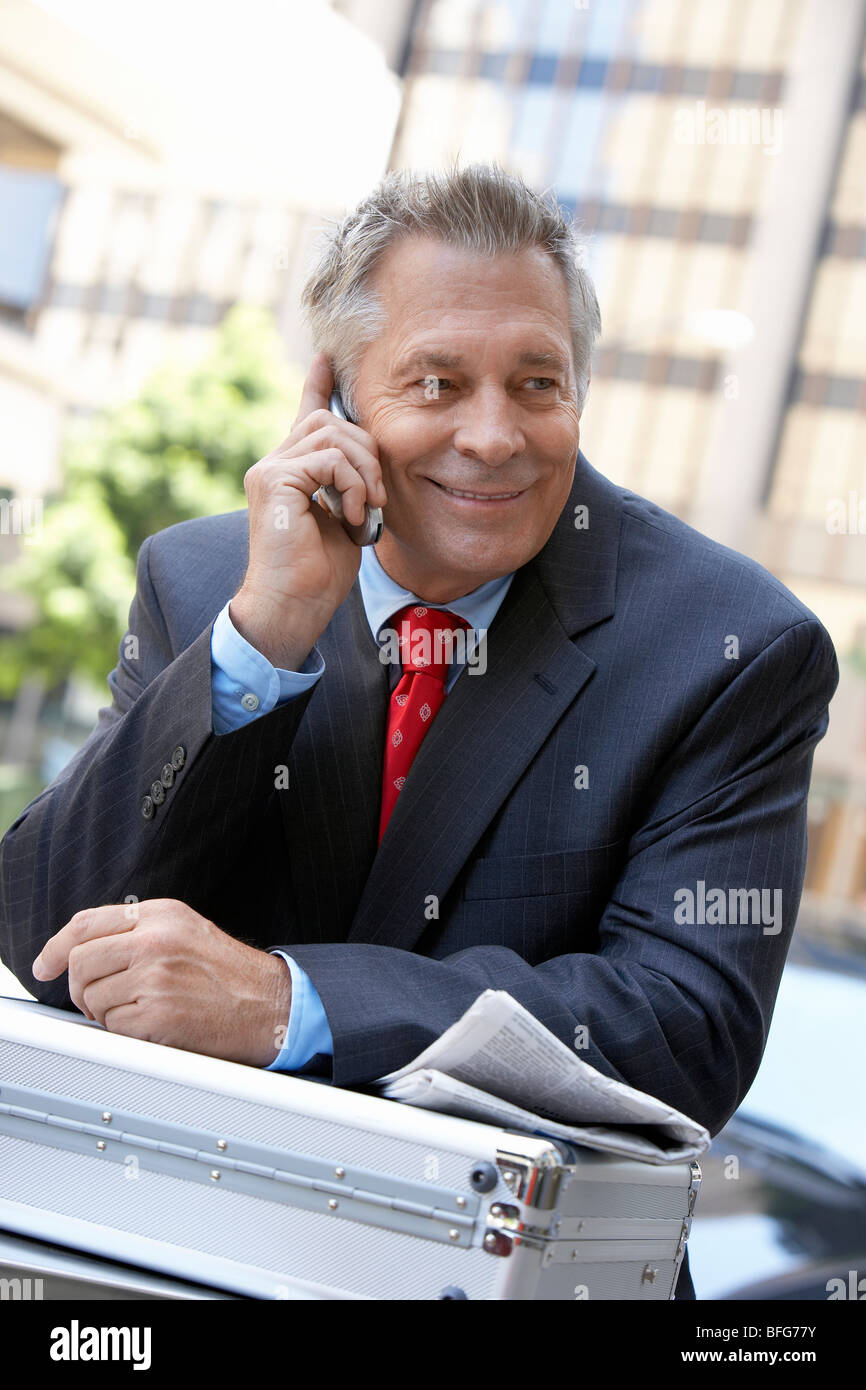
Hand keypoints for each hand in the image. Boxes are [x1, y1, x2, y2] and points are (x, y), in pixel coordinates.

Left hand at [31, 899, 291, 1066]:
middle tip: (98, 999)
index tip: (44, 964)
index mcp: (160, 915)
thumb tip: (84, 948)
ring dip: (106, 1013)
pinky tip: (152, 1025)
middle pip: (81, 962)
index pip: (87, 922)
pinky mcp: (158, 1014)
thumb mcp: (185, 930)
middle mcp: (155, 940)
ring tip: (139, 1011)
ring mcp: (156, 977)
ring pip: (92, 997)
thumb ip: (138, 930)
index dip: (56, 946)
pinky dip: (125, 1032)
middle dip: (80, 987)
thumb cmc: (230, 973)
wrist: (269, 1003)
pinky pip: (113, 1026)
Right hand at [230, 352, 387, 667]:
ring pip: (332, 433)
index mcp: (290, 472)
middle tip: (376, 497)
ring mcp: (269, 470)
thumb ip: (348, 484)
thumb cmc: (319, 575)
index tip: (327, 359)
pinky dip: (351, 484)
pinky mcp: (273, 480)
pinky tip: (352, 514)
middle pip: (330, 421)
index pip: (304, 415)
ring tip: (365, 508)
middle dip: (367, 451)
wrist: (293, 605)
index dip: (317, 386)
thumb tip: (367, 462)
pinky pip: (329, 457)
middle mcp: (273, 464)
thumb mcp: (344, 519)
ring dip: (363, 470)